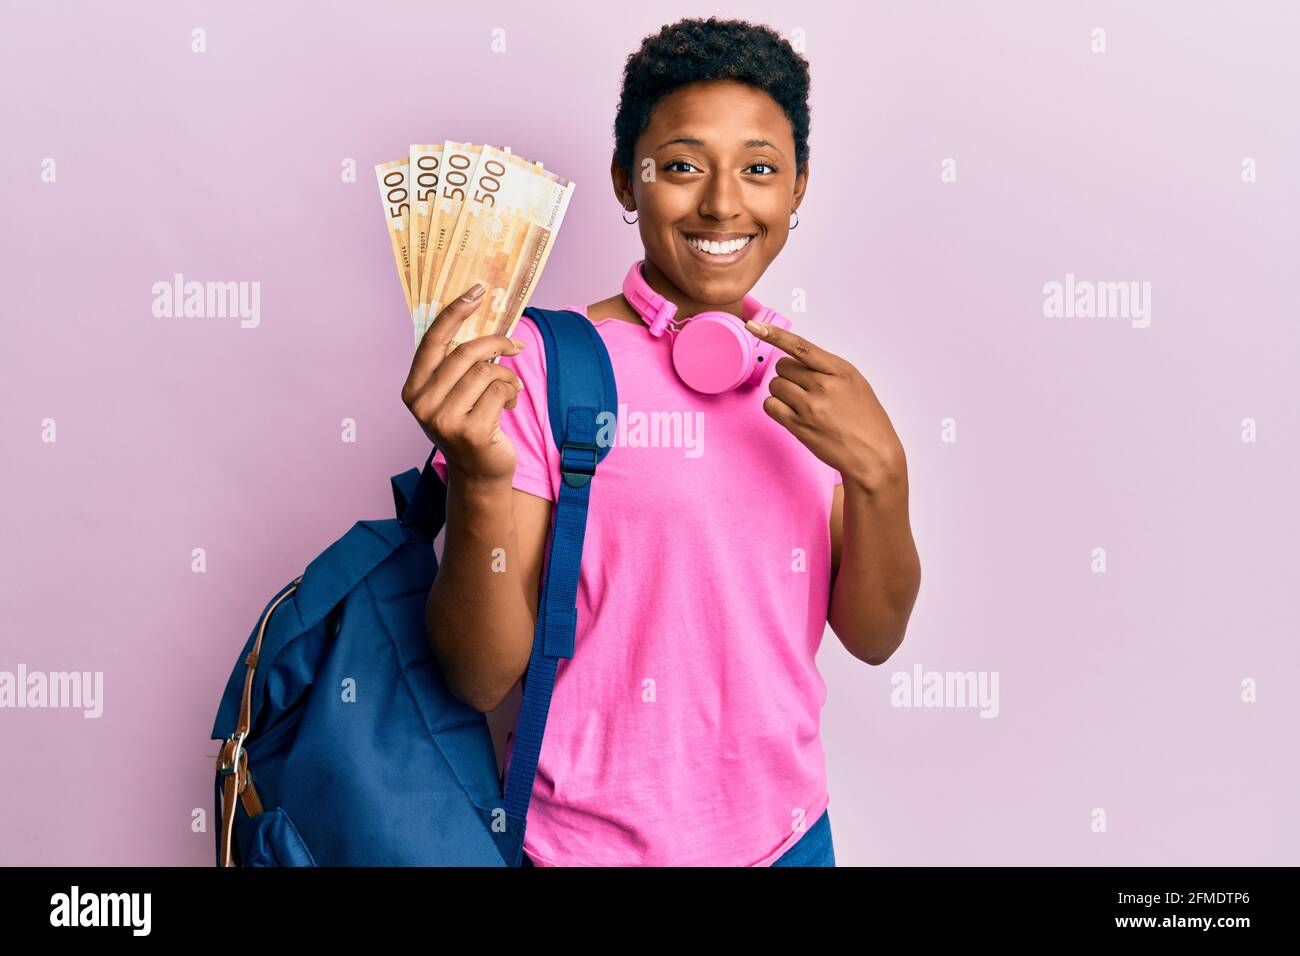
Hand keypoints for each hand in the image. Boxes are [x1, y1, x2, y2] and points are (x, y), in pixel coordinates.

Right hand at [401, 284, 526, 485]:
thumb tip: (481, 319)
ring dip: (507, 375)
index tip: (477, 291)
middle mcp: (422, 404)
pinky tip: (510, 405)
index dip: (455, 312)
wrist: (478, 474)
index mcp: (413, 389)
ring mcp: (443, 420)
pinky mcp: (470, 432)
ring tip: (511, 388)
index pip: (432, 340)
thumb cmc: (469, 425)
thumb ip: (455, 365)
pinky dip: (511, 392)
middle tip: (516, 344)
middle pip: (464, 353)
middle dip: (496, 343)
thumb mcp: (452, 395)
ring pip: (485, 372)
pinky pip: (499, 391)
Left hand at [747, 318, 905, 492]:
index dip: (774, 334)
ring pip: (775, 385)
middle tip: (805, 390)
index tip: (754, 325)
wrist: (874, 454)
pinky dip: (776, 408)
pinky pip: (771, 406)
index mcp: (840, 370)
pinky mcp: (799, 426)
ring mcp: (810, 406)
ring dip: (783, 393)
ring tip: (802, 405)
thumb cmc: (866, 419)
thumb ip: (827, 370)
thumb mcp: (855, 384)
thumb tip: (797, 360)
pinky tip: (792, 414)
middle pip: (783, 366)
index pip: (800, 346)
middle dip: (789, 376)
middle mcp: (824, 385)